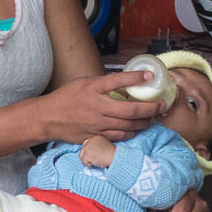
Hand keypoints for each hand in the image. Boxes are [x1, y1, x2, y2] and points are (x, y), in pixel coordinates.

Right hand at [43, 71, 162, 143]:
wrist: (49, 118)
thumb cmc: (67, 97)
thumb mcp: (84, 83)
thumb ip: (104, 84)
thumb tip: (126, 82)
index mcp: (93, 89)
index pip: (118, 81)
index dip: (136, 78)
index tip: (150, 76)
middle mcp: (97, 107)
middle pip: (130, 109)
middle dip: (150, 108)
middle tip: (161, 105)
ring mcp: (98, 124)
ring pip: (128, 125)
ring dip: (145, 122)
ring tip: (154, 117)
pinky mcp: (96, 136)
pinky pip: (119, 136)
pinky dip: (132, 132)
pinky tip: (138, 128)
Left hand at [78, 135, 116, 167]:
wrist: (115, 157)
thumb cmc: (112, 155)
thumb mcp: (104, 147)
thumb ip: (96, 148)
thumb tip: (89, 155)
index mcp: (96, 138)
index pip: (86, 143)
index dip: (88, 151)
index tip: (91, 156)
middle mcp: (91, 140)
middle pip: (82, 150)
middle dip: (86, 156)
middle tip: (93, 161)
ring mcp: (88, 147)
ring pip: (82, 156)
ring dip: (88, 161)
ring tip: (96, 162)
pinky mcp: (87, 153)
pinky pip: (84, 162)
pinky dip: (89, 165)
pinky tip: (96, 163)